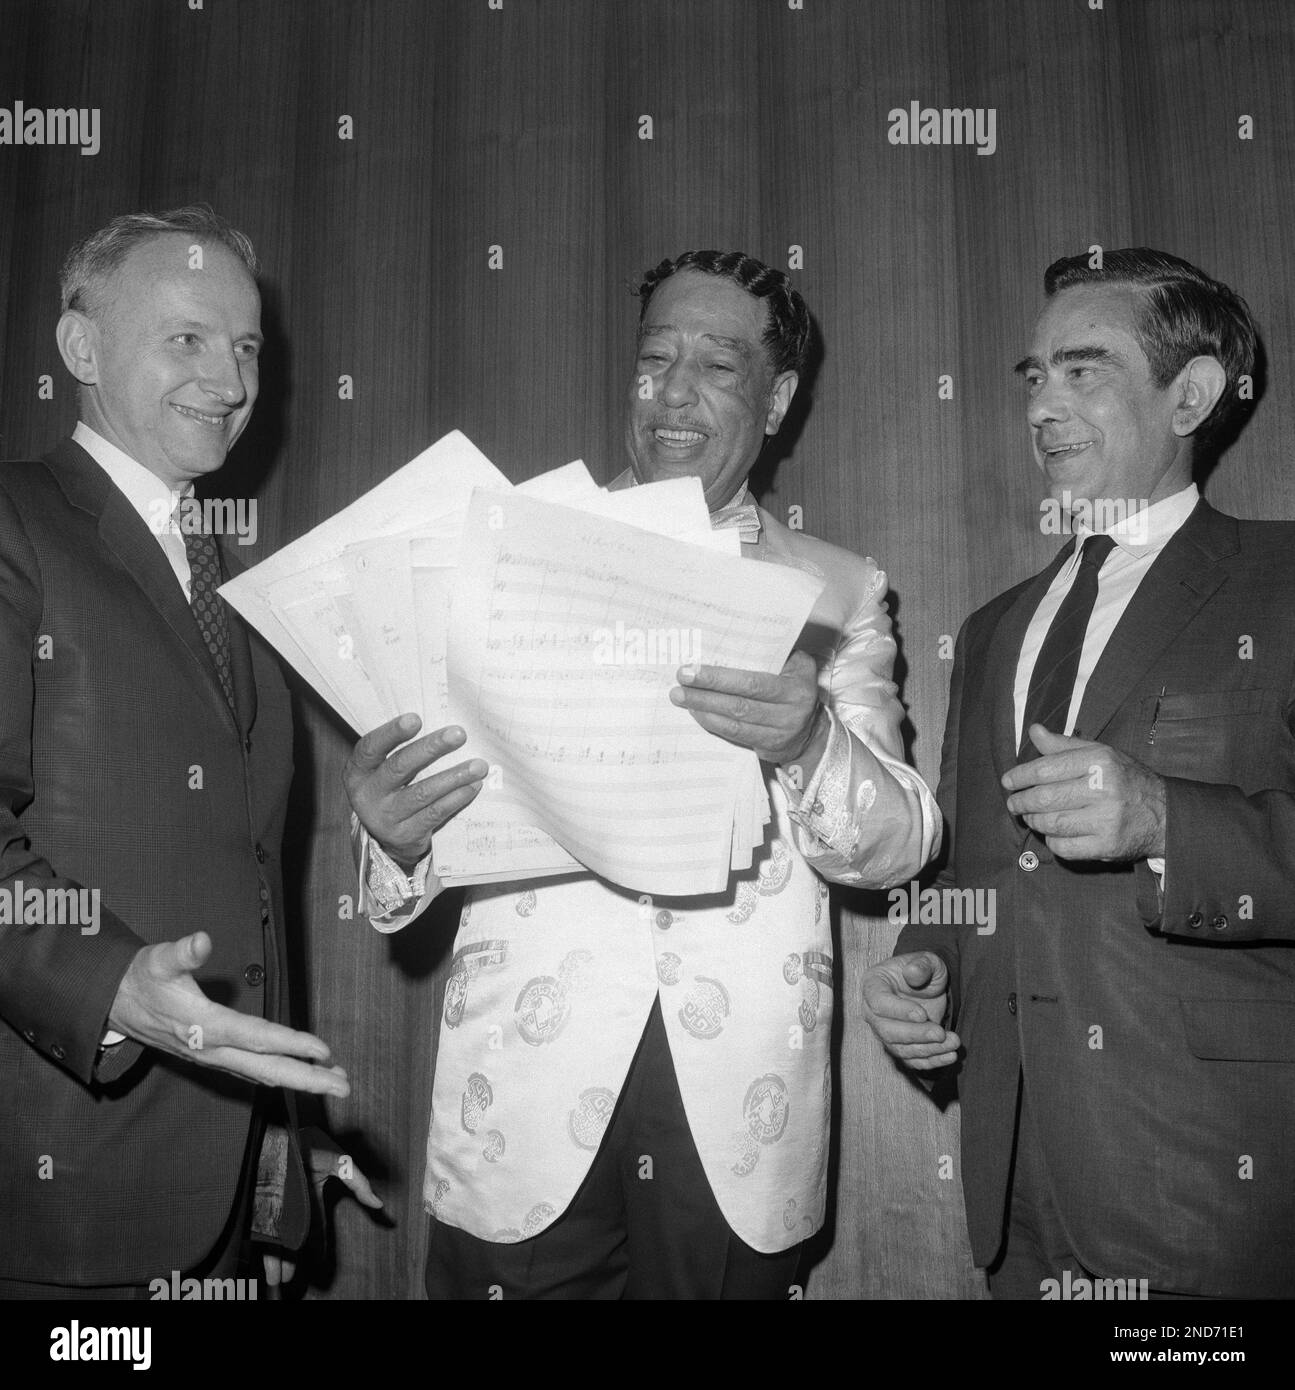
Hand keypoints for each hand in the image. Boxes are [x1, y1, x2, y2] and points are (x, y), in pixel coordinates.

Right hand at [108, 932, 348, 1096]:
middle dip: (307, 1078)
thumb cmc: (141, 978)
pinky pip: (252, 1071)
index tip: (324, 1050)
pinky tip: (298, 1074)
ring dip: (299, 1079)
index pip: (257, 1037)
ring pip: (262, 1074)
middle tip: (344, 1085)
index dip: (292, 1044)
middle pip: (267, 1069)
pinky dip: (279, 1074)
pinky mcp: (212, 1057)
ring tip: (335, 1081)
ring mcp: (213, 1058)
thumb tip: (202, 941)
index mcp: (205, 1025)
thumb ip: (183, 952)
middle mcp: (213, 1049)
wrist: (112, 1003)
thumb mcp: (158, 960)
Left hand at [261, 1144, 382, 1290]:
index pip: (316, 1223)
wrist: (275, 1132)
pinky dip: (262, 1249)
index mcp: (310, 1192)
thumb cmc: (307, 1142)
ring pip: (274, 1237)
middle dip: (291, 1258)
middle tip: (288, 1279)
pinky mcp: (254, 1204)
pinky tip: (265, 1265)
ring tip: (277, 1279)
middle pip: (291, 1235)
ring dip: (276, 1260)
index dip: (319, 1242)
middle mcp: (291, 1200)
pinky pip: (257, 1231)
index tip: (321, 1261)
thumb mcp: (338, 1161)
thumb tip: (378, 1203)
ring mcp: (272, 1203)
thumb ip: (358, 1182)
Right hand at [344, 714, 488, 867]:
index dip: (391, 733)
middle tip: (459, 734)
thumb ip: (402, 750)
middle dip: (432, 748)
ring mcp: (386, 816)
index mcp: (359, 771)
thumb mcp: (384, 770)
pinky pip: (434, 813)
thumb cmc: (391, 790)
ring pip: (422, 792)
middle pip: (400, 767)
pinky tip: (473, 786)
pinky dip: (456, 798)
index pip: (371, 747)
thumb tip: (443, 728)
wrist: (385, 839)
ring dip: (453, 776)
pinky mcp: (406, 834)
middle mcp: (368, 794)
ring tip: (478, 765)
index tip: (416, 719)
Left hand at [669, 651, 825, 766]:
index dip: (720, 679)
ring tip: (680, 697)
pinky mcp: (766, 748)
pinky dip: (712, 724)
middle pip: (739, 705)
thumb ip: (778, 653)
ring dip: (703, 709)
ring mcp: (777, 733)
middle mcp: (788, 713)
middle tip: (679, 682)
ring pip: (733, 723)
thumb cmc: (796, 690)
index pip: (752, 683)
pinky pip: (734, 736)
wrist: (812, 733)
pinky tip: (696, 712)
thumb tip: (738, 637)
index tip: (692, 670)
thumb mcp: (799, 668)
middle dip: (705, 693)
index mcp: (794, 689)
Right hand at [861, 952, 960, 1070]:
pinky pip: (911, 1060)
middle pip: (887, 1031)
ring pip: (900, 1049)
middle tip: (940, 1033)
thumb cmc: (923, 970)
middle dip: (916, 1035)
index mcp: (873, 986)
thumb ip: (921, 964)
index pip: (879, 1003)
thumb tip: (912, 972)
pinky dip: (931, 1061)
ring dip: (927, 1050)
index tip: (923, 1014)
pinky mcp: (899, 1046)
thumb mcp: (927, 960)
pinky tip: (950, 1055)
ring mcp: (884, 1032)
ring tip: (953, 1042)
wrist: (927, 985)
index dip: (900, 1011)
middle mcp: (873, 1012)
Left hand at [1002, 725, 1165, 860]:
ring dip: (1034, 821)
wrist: (1165, 814)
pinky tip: (1052, 834)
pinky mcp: (1107, 846)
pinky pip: (1064, 848)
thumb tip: (1034, 731)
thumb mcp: (1100, 754)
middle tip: (1013, 803)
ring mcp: (1107, 820)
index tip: (1008, 782)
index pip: (1046, 768)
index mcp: (1099, 761)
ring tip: (1030, 816)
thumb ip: (1064, 745)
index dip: (1020, 776)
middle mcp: (1104, 789)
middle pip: (1045, 798)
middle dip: (1021, 802)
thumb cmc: (1124, 779)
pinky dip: (1052, 841)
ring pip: (1051, 824)